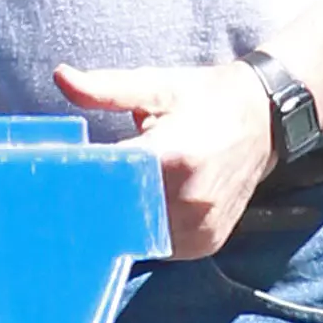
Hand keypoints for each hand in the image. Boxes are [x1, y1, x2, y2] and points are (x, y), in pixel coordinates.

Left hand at [52, 58, 276, 257]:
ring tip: (112, 196)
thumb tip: (61, 76)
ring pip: (138, 237)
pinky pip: (161, 246)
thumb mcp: (156, 86)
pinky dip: (146, 231)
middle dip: (98, 202)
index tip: (58, 175)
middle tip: (75, 189)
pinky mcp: (206, 243)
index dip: (81, 180)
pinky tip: (140, 210)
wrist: (264, 119)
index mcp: (174, 157)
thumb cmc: (204, 99)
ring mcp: (201, 227)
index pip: (111, 181)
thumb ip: (106, 88)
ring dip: (122, 221)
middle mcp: (191, 200)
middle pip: (122, 214)